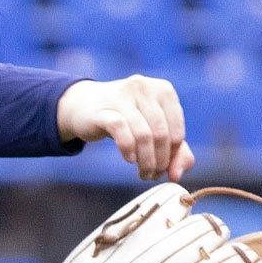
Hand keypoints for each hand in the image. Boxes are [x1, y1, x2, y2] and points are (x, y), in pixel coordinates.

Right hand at [56, 74, 194, 181]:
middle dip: (159, 162)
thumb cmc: (125, 118)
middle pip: (161, 135)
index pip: (177, 131)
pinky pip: (122, 132)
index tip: (165, 169)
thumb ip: (176, 152)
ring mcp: (123, 95)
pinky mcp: (104, 108)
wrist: (84, 105)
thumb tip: (176, 175)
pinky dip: (128, 150)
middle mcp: (144, 87)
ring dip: (146, 161)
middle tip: (152, 175)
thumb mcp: (154, 131)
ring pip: (144, 135)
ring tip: (143, 173)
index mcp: (163, 90)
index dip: (173, 156)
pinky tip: (129, 158)